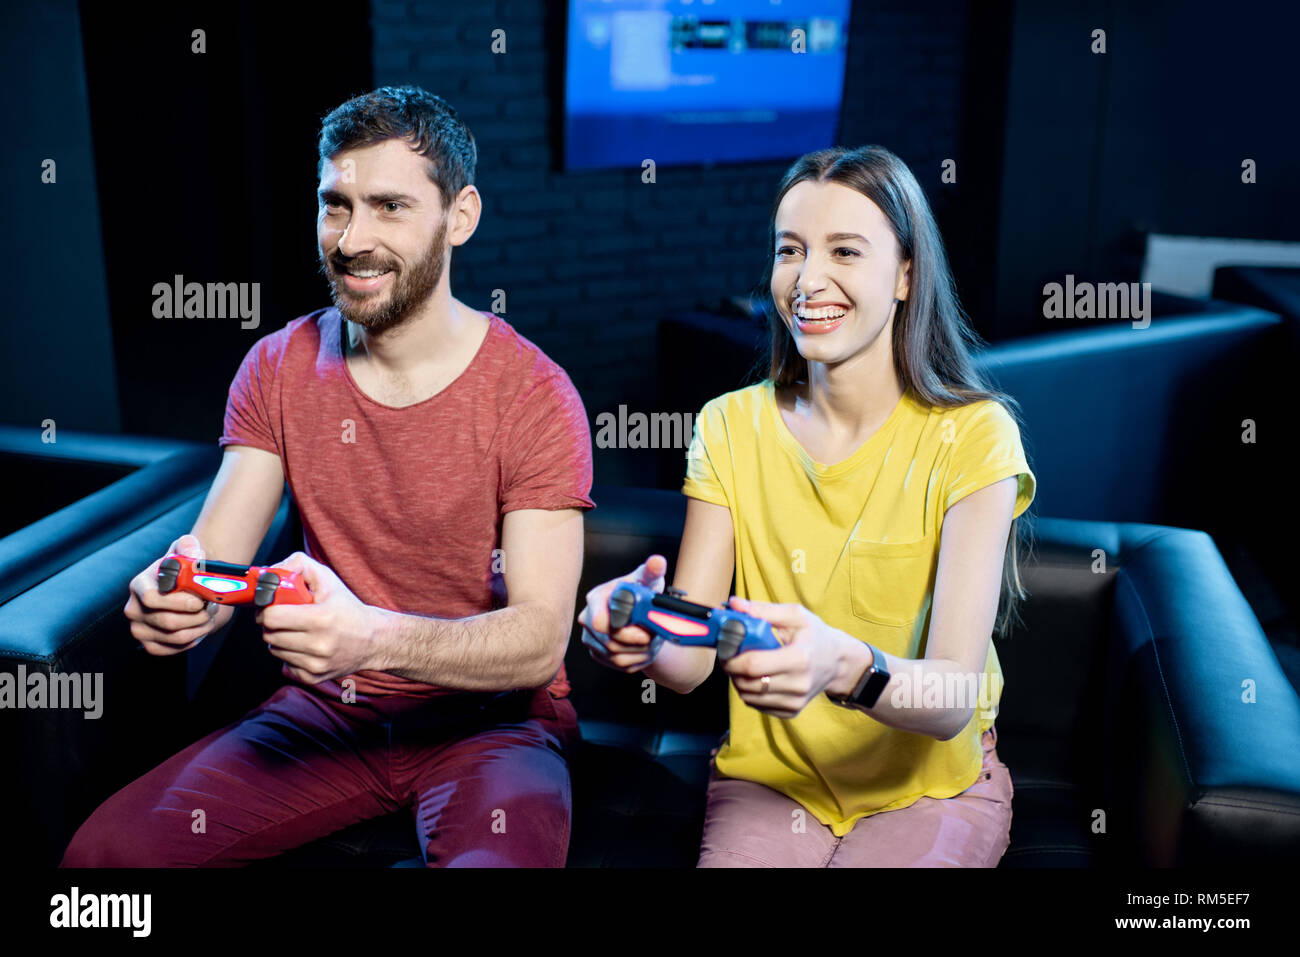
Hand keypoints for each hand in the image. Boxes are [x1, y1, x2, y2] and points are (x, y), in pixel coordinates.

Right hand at [125, 534, 222, 655]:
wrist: (184, 589)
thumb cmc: (184, 570)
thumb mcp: (186, 552)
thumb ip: (189, 547)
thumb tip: (192, 551)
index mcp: (139, 585)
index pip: (151, 598)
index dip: (180, 602)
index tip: (200, 599)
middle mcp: (133, 609)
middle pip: (167, 621)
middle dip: (198, 616)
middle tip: (212, 606)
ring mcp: (140, 630)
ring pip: (176, 636)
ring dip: (201, 626)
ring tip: (210, 613)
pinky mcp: (151, 645)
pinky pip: (177, 648)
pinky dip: (195, 638)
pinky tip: (201, 625)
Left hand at [255, 551, 382, 684]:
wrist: (374, 640)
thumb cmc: (348, 608)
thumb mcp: (328, 578)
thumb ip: (298, 565)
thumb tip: (270, 572)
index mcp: (321, 618)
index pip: (272, 617)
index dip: (266, 610)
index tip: (271, 606)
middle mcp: (318, 644)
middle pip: (269, 635)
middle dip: (271, 624)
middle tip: (284, 617)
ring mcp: (315, 664)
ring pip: (274, 650)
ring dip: (280, 639)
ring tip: (297, 631)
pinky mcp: (313, 677)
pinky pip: (284, 665)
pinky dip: (290, 654)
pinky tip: (304, 646)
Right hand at [577, 555, 667, 672]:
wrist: (638, 613)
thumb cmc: (641, 592)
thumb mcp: (647, 580)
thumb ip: (652, 571)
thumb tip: (658, 562)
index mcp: (596, 598)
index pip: (600, 622)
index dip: (624, 630)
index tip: (646, 629)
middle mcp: (587, 619)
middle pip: (610, 642)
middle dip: (638, 641)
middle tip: (654, 634)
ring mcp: (590, 639)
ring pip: (617, 656)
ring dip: (641, 652)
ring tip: (652, 639)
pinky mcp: (598, 655)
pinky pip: (621, 665)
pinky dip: (638, 659)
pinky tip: (646, 648)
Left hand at [720, 597, 855, 718]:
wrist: (838, 663)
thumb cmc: (816, 636)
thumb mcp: (795, 616)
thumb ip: (763, 610)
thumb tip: (733, 604)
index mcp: (799, 658)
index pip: (753, 664)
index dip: (732, 657)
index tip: (725, 647)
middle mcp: (798, 684)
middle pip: (748, 683)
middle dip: (731, 668)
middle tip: (728, 655)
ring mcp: (795, 701)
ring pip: (748, 696)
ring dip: (737, 680)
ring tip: (742, 665)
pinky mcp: (791, 711)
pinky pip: (757, 705)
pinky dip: (749, 692)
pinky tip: (755, 678)